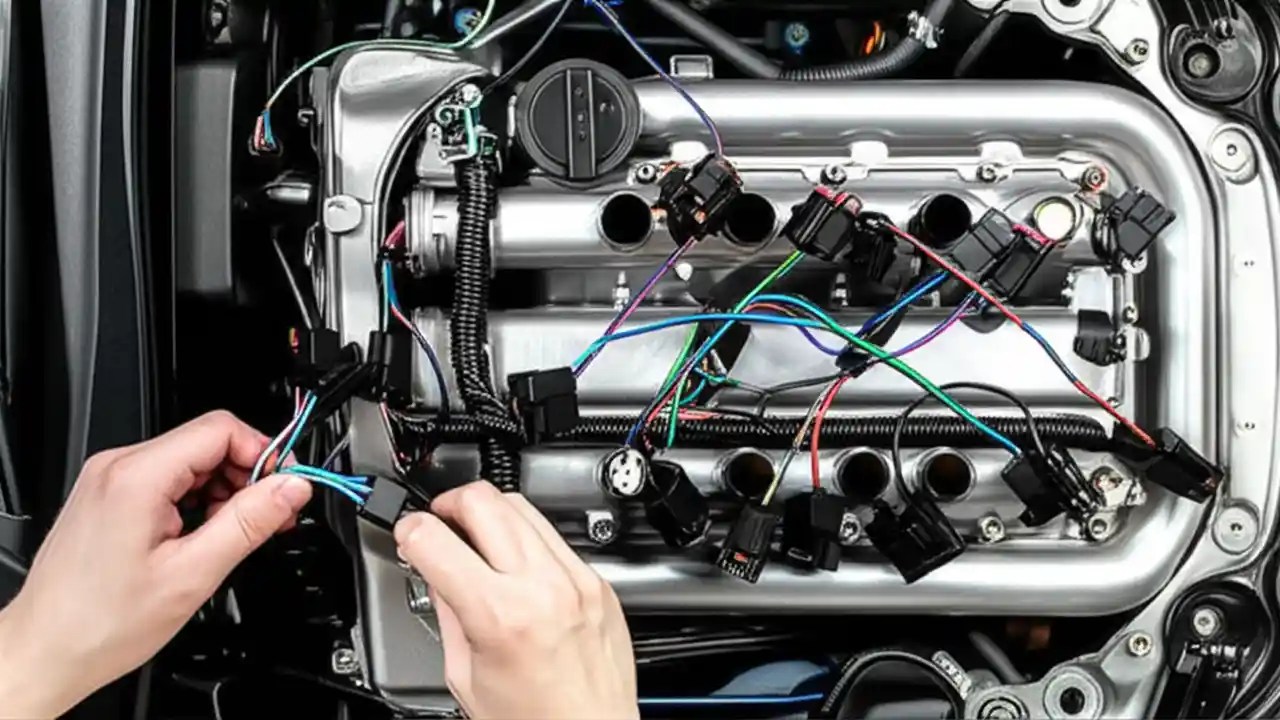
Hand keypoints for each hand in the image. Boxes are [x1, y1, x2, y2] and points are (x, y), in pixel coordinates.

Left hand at [0, 411, 312, 718]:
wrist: (47, 650)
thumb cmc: (101, 622)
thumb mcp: (193, 573)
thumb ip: (249, 522)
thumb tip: (292, 487)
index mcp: (137, 477)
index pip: (220, 429)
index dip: (264, 453)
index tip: (286, 485)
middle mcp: (118, 467)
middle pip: (208, 442)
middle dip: (248, 476)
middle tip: (271, 516)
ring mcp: (110, 480)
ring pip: (191, 460)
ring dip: (225, 490)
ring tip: (238, 533)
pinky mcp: (109, 495)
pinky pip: (169, 479)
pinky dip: (198, 500)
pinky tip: (207, 535)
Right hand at [395, 482, 636, 719]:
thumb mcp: (465, 675)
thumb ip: (447, 613)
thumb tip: (434, 570)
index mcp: (499, 616)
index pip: (435, 539)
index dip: (410, 531)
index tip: (408, 535)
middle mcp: (543, 588)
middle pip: (483, 501)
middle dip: (449, 504)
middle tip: (439, 523)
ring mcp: (576, 580)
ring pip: (522, 505)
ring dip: (489, 512)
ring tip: (475, 537)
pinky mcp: (597, 583)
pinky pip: (555, 536)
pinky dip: (526, 538)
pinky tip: (515, 561)